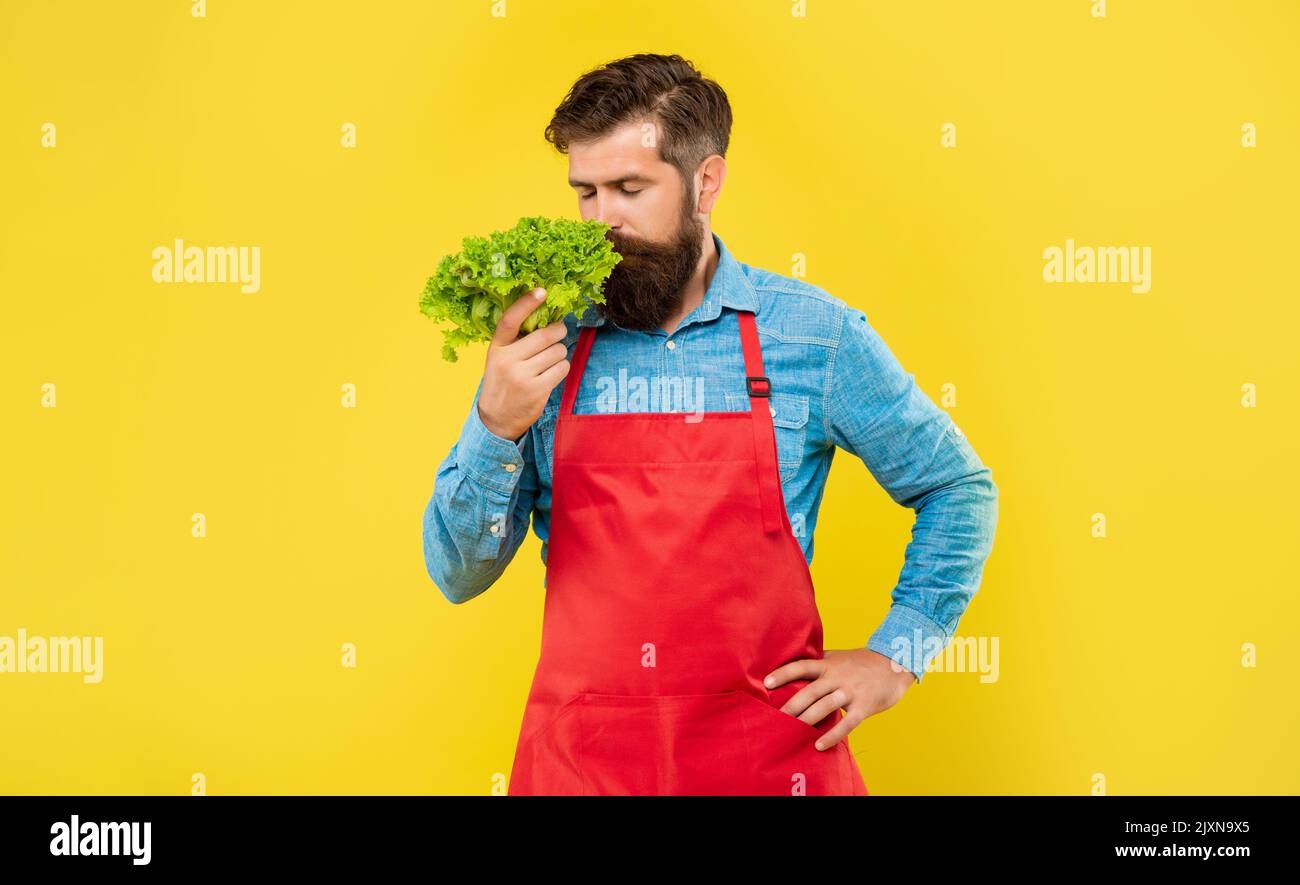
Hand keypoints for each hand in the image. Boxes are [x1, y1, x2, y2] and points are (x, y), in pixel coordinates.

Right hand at [476, 287, 570, 440]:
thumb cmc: (502, 383)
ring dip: (559, 354)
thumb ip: (516, 341)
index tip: (542, 291)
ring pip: (557, 351)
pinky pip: (562, 368)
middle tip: (559, 333)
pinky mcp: (537, 389)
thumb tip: (547, 319)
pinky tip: (552, 373)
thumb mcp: (499, 358)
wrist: (496, 419)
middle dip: (558, 332)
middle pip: (546, 335)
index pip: (511, 319)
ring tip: (549, 362)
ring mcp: (522, 375)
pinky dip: (562, 368)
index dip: (527, 303)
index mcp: (497, 348)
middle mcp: (507, 360)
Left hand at [763, 648, 915, 750]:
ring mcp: (851, 691)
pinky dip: (832, 735)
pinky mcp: (864, 705)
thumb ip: (819, 660)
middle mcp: (837, 676)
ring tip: (790, 732)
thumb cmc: (862, 662)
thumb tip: (793, 663)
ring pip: (825, 707)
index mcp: (828, 664)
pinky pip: (847, 723)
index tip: (766, 684)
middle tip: (774, 718)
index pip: (801, 666)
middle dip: (791, 706)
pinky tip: (819, 745)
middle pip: (809, 691)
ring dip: (807, 720)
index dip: (783, 674)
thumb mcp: (838, 656)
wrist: (895, 663)